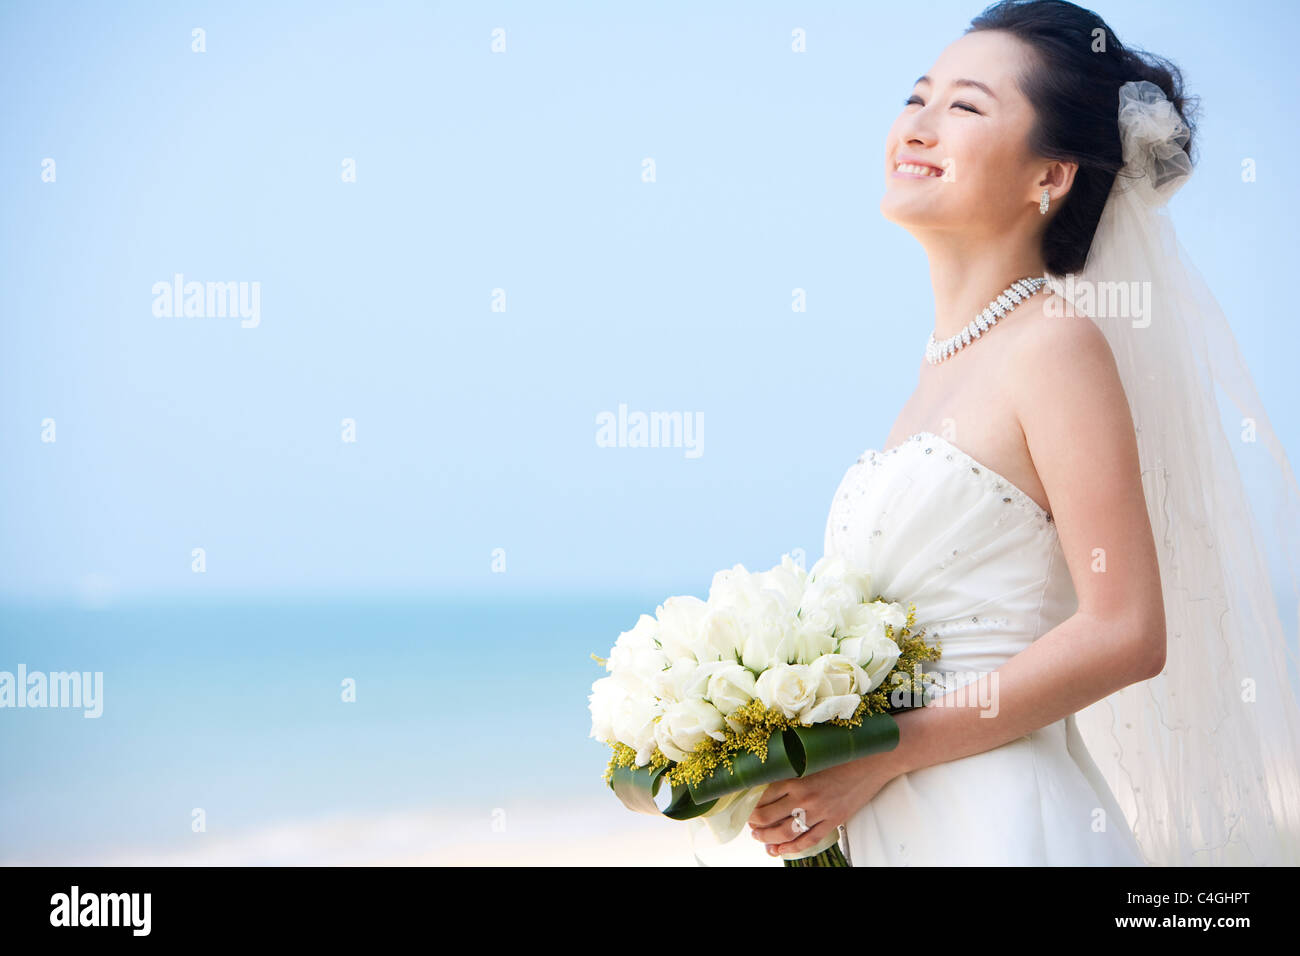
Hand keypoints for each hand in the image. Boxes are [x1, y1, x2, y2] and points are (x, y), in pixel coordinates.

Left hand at [747, 753, 900, 857]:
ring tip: (760, 837)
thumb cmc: (843, 753)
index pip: (762, 796)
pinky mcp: (834, 821)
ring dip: (768, 837)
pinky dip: (791, 848)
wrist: (874, 759)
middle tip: (750, 824)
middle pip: (768, 817)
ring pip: (785, 832)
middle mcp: (804, 796)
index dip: (750, 805)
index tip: (746, 807)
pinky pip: (808, 840)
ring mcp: (819, 811)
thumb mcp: (811, 755)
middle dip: (755, 824)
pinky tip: (781, 849)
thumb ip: (791, 766)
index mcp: (796, 777)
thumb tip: (770, 774)